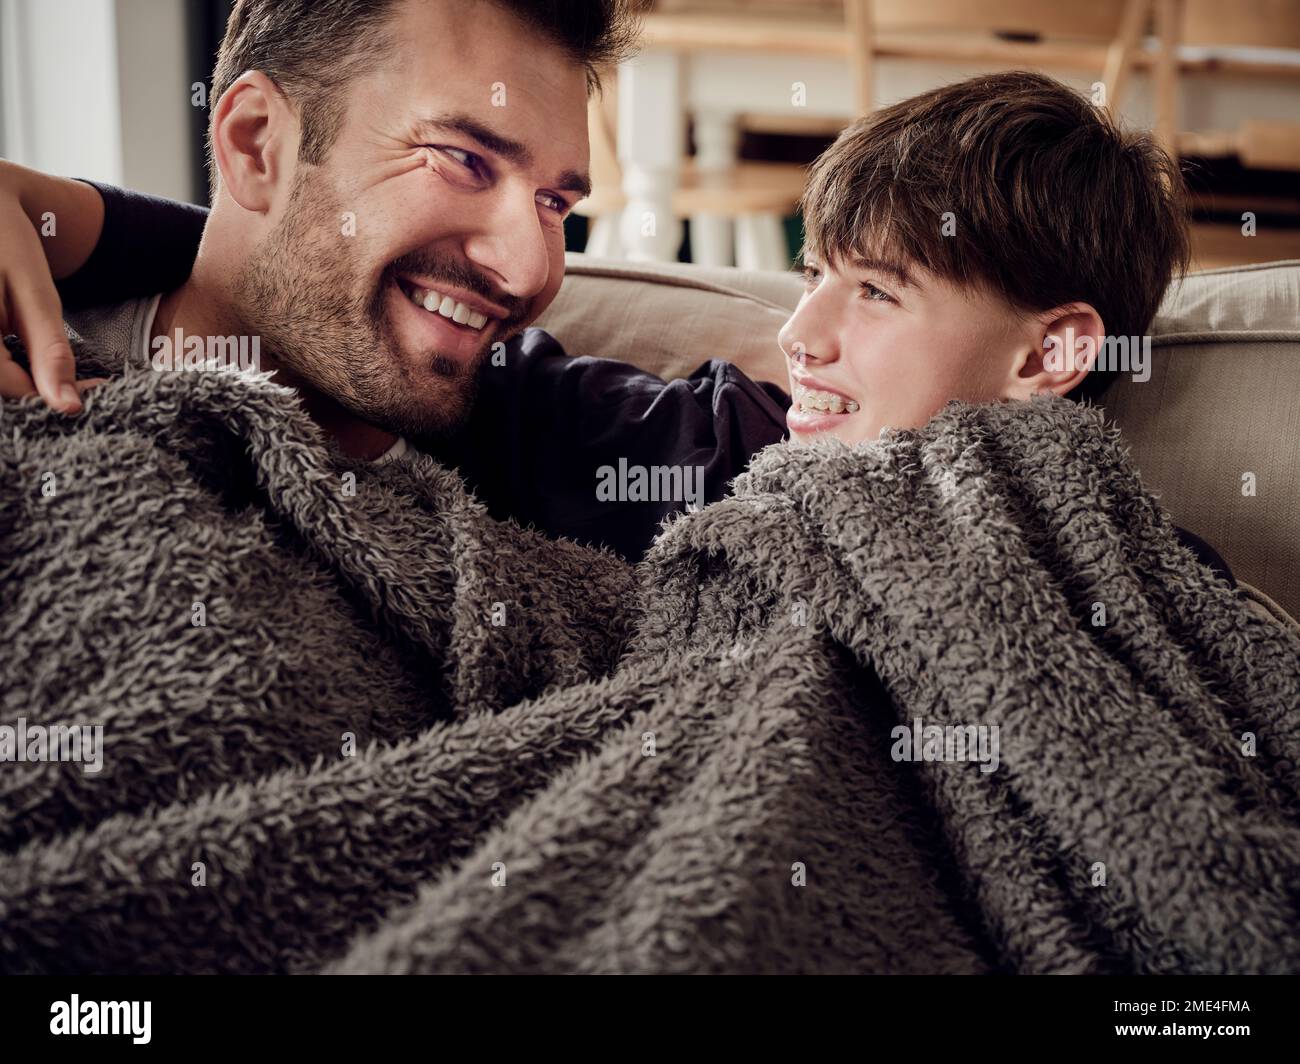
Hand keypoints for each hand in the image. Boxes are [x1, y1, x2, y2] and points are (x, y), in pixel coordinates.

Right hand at [0, 162, 107, 411]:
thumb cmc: (7, 239)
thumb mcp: (35, 293)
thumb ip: (49, 351)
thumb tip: (68, 407)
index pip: (16, 390)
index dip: (59, 393)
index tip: (100, 384)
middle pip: (3, 385)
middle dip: (42, 385)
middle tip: (85, 377)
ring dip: (27, 375)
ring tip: (60, 365)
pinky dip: (14, 361)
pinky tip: (32, 350)